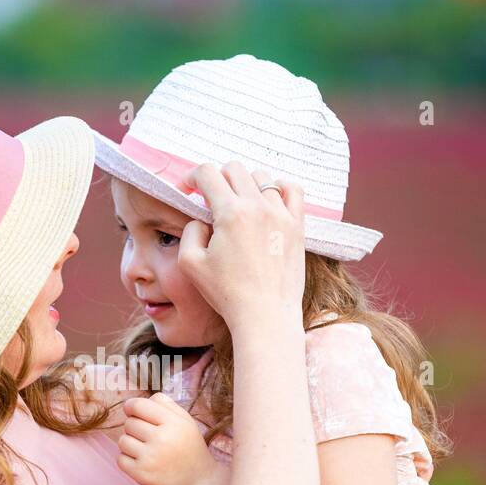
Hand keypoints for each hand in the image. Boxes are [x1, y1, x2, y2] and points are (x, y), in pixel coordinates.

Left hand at [116, 392, 220, 484]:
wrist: (198, 483)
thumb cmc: (189, 448)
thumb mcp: (186, 422)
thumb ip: (166, 405)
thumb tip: (139, 401)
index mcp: (173, 422)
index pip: (139, 405)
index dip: (130, 406)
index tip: (131, 411)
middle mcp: (162, 439)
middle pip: (129, 423)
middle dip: (134, 428)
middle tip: (148, 438)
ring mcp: (151, 458)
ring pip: (123, 440)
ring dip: (130, 444)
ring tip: (146, 450)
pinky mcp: (142, 474)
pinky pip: (120, 459)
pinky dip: (127, 460)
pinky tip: (143, 462)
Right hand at [177, 162, 305, 329]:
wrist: (265, 315)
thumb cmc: (226, 294)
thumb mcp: (190, 264)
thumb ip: (190, 231)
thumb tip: (203, 218)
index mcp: (230, 213)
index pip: (208, 173)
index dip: (192, 177)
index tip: (189, 189)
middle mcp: (258, 207)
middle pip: (234, 169)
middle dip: (217, 178)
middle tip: (211, 198)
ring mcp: (281, 214)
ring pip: (261, 177)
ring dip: (245, 184)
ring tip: (239, 204)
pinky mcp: (297, 225)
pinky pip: (292, 189)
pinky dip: (279, 186)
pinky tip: (269, 200)